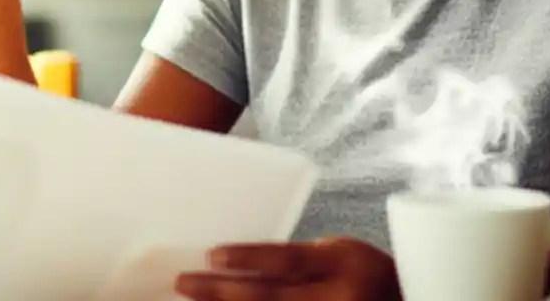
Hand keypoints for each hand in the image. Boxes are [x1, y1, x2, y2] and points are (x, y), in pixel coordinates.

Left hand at [175, 237, 400, 300]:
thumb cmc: (365, 275)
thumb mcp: (340, 253)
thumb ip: (300, 262)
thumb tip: (240, 264)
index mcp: (343, 264)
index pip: (287, 261)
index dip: (248, 258)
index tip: (211, 255)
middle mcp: (339, 299)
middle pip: (270, 298)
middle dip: (221, 291)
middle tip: (184, 282)